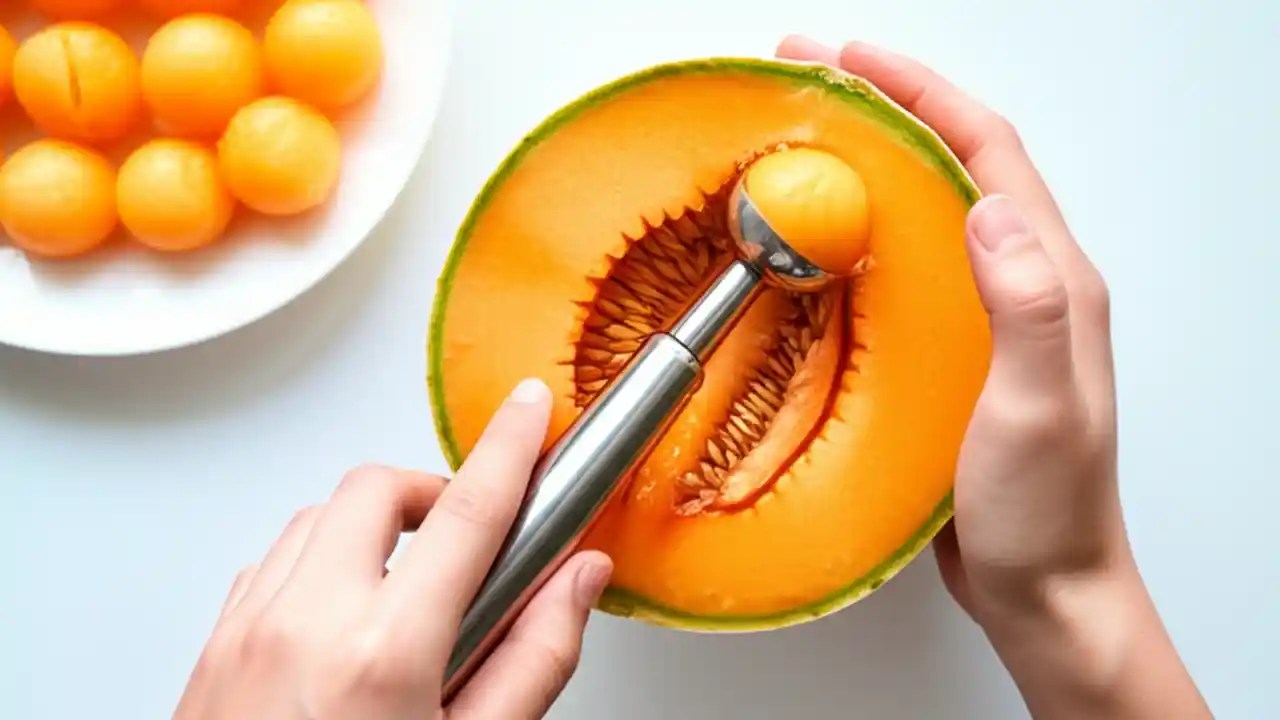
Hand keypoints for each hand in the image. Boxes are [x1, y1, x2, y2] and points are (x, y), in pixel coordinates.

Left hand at [174, 379, 611, 719]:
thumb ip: (536, 660)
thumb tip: (578, 582)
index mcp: (384, 652)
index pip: (469, 514)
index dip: (511, 450)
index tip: (530, 411)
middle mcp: (304, 622)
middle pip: (377, 490)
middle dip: (433, 494)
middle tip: (470, 540)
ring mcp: (247, 629)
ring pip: (318, 518)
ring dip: (374, 530)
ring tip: (411, 590)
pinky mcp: (215, 644)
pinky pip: (274, 562)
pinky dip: (321, 562)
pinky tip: (349, 616)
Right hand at [777, 37, 1209, 717]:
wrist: (1043, 589)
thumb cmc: (1048, 514)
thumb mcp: (1042, 411)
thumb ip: (1028, 309)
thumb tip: (992, 209)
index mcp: (1051, 280)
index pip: (989, 152)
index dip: (923, 94)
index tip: (854, 60)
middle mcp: (1020, 284)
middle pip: (951, 164)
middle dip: (883, 110)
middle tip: (808, 84)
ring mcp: (982, 318)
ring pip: (922, 213)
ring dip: (865, 167)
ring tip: (799, 145)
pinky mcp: (949, 354)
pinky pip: (901, 272)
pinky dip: (856, 239)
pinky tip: (812, 249)